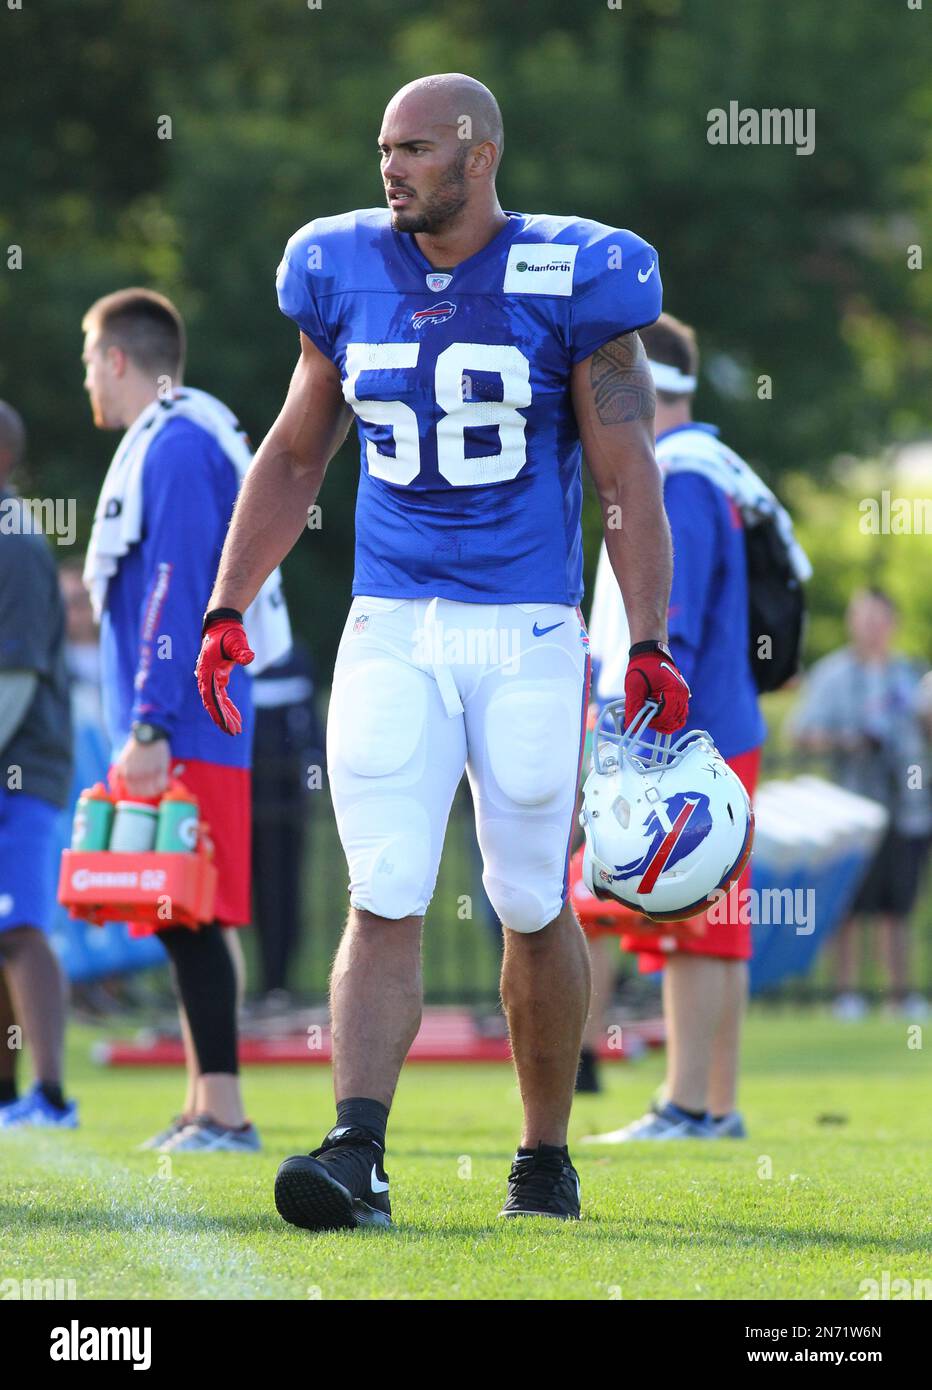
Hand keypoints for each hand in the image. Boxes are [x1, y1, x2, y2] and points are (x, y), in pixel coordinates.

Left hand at [113, 735, 170, 799]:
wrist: (147, 734)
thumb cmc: (135, 747)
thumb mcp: (122, 760)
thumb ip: (118, 774)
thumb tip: (113, 787)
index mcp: (127, 773)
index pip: (133, 791)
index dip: (139, 792)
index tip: (144, 789)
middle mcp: (137, 775)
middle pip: (142, 793)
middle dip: (148, 792)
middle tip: (153, 788)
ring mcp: (149, 773)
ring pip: (152, 791)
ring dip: (156, 790)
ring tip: (160, 786)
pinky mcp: (160, 769)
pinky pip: (162, 784)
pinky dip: (164, 786)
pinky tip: (166, 783)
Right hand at [195, 614, 253, 733]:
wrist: (223, 624)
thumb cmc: (228, 633)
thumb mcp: (236, 641)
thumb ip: (241, 651)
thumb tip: (249, 657)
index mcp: (206, 672)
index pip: (211, 698)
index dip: (218, 713)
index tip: (227, 726)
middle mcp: (205, 678)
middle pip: (213, 704)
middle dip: (223, 719)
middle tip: (234, 732)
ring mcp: (211, 678)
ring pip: (217, 702)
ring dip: (226, 715)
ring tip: (237, 730)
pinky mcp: (218, 677)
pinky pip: (221, 697)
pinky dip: (228, 707)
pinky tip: (236, 717)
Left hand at [624, 642, 689, 732]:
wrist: (650, 652)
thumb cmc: (642, 666)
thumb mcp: (634, 687)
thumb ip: (633, 707)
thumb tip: (631, 726)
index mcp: (675, 691)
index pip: (667, 717)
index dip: (653, 722)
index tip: (641, 718)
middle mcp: (683, 695)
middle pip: (674, 722)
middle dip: (658, 723)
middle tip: (644, 717)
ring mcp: (683, 696)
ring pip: (678, 720)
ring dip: (663, 722)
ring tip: (649, 714)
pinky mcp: (680, 697)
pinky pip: (677, 714)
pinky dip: (667, 718)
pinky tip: (655, 712)